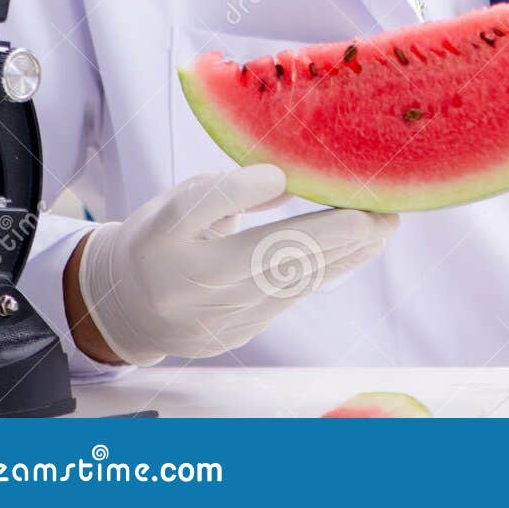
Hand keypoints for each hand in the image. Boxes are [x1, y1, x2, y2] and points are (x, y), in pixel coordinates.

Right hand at [68, 164, 397, 365]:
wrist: (124, 308)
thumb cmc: (160, 239)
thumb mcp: (178, 202)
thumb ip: (226, 190)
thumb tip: (284, 181)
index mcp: (164, 238)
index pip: (203, 208)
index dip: (242, 190)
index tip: (285, 175)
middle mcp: (186, 283)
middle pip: (266, 253)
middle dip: (333, 233)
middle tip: (382, 212)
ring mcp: (213, 316)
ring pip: (289, 281)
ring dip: (343, 254)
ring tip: (384, 227)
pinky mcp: (236, 334)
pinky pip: (289, 298)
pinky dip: (326, 270)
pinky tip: (358, 249)